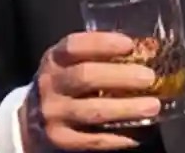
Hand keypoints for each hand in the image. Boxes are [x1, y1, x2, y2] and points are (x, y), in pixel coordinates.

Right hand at [20, 31, 161, 151]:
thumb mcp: (70, 63)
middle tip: (149, 77)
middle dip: (120, 76)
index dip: (102, 44)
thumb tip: (150, 48)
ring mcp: (54, 114)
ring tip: (152, 106)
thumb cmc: (64, 83)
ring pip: (92, 111)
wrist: (32, 120)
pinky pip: (94, 140)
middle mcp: (51, 85)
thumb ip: (99, 55)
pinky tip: (139, 133)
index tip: (129, 45)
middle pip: (85, 77)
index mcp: (55, 59)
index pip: (74, 46)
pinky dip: (119, 136)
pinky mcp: (61, 139)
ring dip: (126, 109)